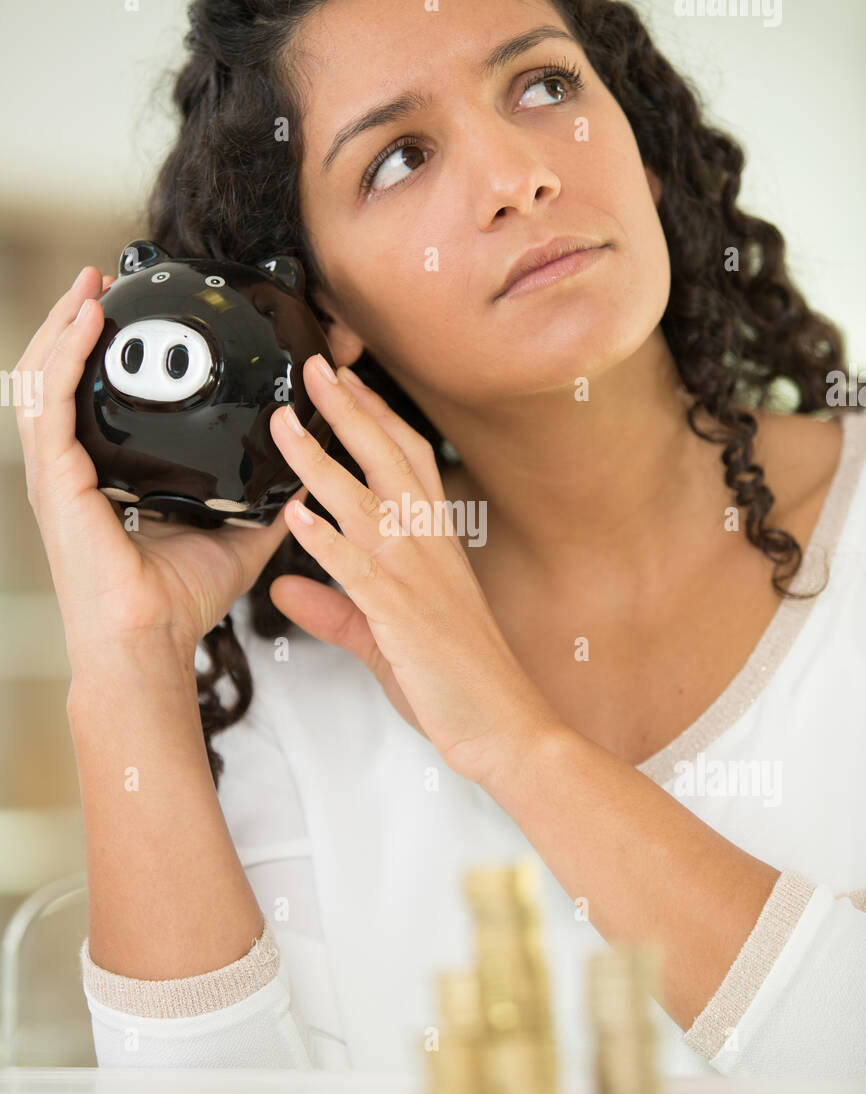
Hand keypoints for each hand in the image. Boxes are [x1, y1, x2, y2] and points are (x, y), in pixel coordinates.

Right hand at [13, 266, 299, 662]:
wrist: (154, 644)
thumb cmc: (181, 600)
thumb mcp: (238, 533)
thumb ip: (267, 499)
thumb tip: (307, 470)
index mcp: (109, 475)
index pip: (100, 398)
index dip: (108, 352)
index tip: (135, 310)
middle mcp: (78, 468)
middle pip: (64, 378)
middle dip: (78, 323)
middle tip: (103, 279)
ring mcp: (61, 474)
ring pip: (47, 380)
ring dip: (64, 325)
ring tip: (90, 284)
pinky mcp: (57, 483)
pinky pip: (53, 406)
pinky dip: (66, 357)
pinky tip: (85, 320)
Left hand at [267, 355, 561, 789]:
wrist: (505, 726)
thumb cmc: (457, 681)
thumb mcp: (383, 636)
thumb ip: (332, 608)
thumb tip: (284, 588)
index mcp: (434, 544)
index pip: (406, 461)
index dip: (375, 417)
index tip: (345, 382)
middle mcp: (428, 548)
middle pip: (387, 460)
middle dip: (349, 410)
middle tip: (316, 367)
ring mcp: (417, 577)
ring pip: (364, 501)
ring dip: (320, 459)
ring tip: (284, 422)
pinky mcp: (403, 615)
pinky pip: (359, 568)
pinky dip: (326, 539)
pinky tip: (295, 513)